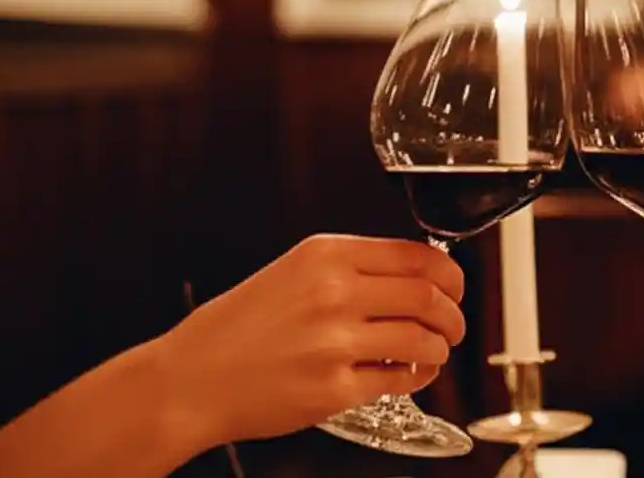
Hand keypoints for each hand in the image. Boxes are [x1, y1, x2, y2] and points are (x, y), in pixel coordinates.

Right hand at [156, 235, 465, 445]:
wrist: (189, 380)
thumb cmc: (235, 329)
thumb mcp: (292, 272)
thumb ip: (349, 268)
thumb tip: (414, 274)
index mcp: (325, 256)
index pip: (417, 255)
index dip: (450, 274)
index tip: (455, 286)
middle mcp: (334, 293)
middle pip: (428, 296)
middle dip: (454, 313)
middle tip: (454, 323)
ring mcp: (335, 342)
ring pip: (423, 338)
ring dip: (440, 346)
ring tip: (435, 350)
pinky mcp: (334, 388)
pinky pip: (400, 379)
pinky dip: (419, 376)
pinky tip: (413, 373)